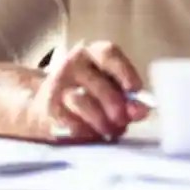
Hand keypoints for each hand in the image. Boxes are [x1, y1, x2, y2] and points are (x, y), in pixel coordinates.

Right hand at [28, 40, 148, 142]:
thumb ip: (128, 99)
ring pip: (81, 101)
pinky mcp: (49, 107)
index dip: (124, 71)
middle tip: (123, 120)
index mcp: (93, 54)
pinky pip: (68, 120)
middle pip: (97, 82)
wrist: (48, 104)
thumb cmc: (90, 94)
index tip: (135, 89)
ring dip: (100, 120)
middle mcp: (74, 64)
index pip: (108, 54)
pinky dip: (84, 130)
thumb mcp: (110, 89)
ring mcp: (59, 84)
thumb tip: (142, 111)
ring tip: (110, 131)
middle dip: (114, 103)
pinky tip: (93, 135)